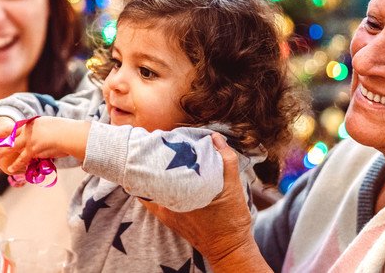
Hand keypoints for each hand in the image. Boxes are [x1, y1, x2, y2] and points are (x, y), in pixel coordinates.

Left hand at [0, 117, 88, 174]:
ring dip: (1, 152)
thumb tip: (34, 140)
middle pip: (5, 135)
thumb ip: (37, 133)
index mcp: (29, 124)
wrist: (69, 135)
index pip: (9, 128)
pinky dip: (16, 165)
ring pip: (10, 147)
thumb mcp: (47, 127)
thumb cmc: (62, 131)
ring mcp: (29, 140)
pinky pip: (22, 159)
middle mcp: (27, 131)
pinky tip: (10, 169)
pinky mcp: (33, 150)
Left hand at [140, 133, 267, 272]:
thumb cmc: (232, 219)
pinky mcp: (167, 218)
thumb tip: (215, 137)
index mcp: (182, 192)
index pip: (159, 166)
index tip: (162, 140)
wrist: (229, 247)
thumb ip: (226, 159)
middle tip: (160, 146)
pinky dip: (154, 187)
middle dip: (154, 160)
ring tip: (160, 159)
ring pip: (150, 186)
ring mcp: (165, 211)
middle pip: (151, 174)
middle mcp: (168, 203)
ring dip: (153, 173)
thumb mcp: (234, 186)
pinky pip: (152, 199)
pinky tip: (160, 177)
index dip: (158, 150)